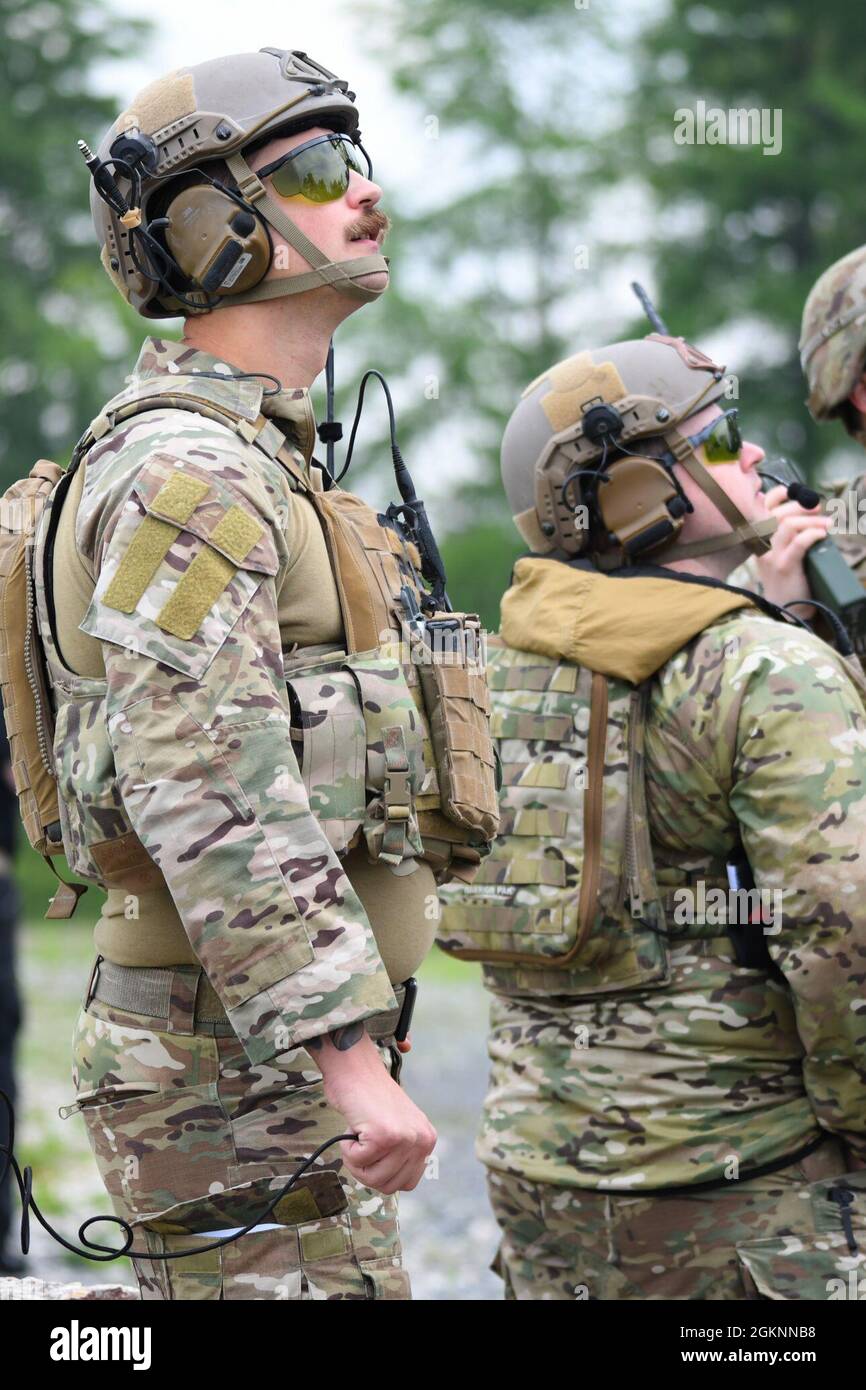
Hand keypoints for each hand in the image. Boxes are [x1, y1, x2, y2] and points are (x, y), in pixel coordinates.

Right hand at [314, 1029, 435, 1193]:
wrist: (355, 1069)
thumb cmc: (368, 1100)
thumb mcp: (398, 1127)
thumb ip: (402, 1154)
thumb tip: (395, 1183)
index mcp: (427, 1140)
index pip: (407, 1183)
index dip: (383, 1172)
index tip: (375, 1149)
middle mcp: (422, 1140)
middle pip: (389, 1186)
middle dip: (368, 1169)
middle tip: (364, 1140)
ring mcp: (405, 1138)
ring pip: (373, 1180)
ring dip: (356, 1160)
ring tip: (360, 1132)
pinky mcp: (385, 1136)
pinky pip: (357, 1163)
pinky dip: (347, 1148)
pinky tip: (354, 1125)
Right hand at [755, 485, 831, 618]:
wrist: (783, 607)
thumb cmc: (786, 577)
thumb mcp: (780, 551)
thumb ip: (785, 533)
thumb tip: (805, 510)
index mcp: (758, 537)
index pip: (762, 507)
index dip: (779, 494)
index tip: (798, 492)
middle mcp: (760, 543)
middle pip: (779, 514)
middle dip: (802, 506)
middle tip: (819, 508)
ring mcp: (770, 555)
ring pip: (789, 525)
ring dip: (812, 521)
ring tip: (827, 524)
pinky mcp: (783, 566)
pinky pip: (798, 543)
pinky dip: (812, 534)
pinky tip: (822, 535)